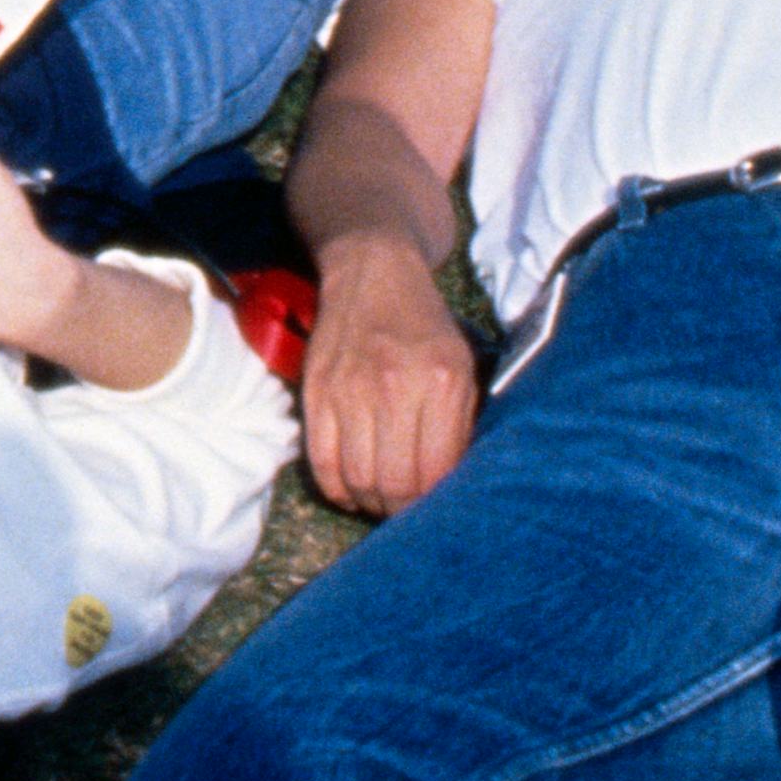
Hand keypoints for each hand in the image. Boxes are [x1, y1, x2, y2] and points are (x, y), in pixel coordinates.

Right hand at [299, 247, 481, 515]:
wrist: (373, 271)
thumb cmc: (426, 326)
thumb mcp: (464, 366)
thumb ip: (461, 425)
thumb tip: (450, 487)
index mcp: (442, 382)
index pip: (434, 473)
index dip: (433, 504)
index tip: (434, 507)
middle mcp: (394, 387)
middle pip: (393, 483)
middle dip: (401, 509)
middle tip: (405, 508)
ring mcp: (348, 389)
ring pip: (356, 479)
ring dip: (370, 501)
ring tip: (380, 498)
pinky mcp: (316, 390)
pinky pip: (321, 461)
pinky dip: (336, 488)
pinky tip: (351, 489)